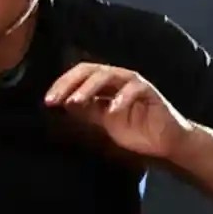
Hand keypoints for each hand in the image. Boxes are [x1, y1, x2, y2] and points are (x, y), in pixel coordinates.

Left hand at [44, 63, 186, 158]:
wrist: (164, 143)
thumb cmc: (135, 131)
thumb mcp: (102, 122)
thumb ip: (86, 110)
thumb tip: (62, 101)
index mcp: (105, 84)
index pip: (79, 75)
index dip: (62, 84)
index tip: (48, 101)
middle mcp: (117, 79)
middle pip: (90, 70)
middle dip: (70, 82)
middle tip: (55, 99)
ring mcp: (134, 83)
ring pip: (109, 74)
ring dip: (89, 87)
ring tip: (75, 101)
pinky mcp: (150, 92)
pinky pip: (134, 88)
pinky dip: (121, 98)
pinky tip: (111, 111)